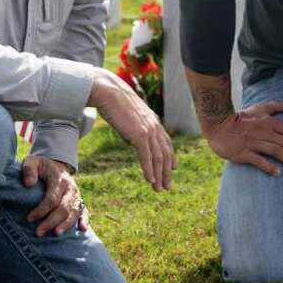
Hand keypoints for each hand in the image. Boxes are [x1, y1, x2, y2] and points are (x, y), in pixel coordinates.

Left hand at [21, 155, 85, 236]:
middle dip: (51, 221)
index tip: (29, 218)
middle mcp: (70, 188)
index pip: (52, 198)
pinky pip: (84, 211)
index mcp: (59, 179)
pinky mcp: (79, 201)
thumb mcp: (32, 162)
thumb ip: (29, 170)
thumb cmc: (40, 166)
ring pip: (74, 212)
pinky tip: (82, 230)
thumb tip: (29, 184)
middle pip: (63, 208)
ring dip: (65, 224)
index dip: (41, 210)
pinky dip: (85, 220)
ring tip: (55, 234)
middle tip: (38, 232)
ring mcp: (76, 195)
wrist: (55, 165)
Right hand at [90, 71, 174, 191]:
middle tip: (166, 187)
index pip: (167, 143)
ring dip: (159, 175)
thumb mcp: (130, 116)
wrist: (109, 93)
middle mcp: (155, 127)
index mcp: (154, 122)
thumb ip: (136, 128)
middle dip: (166, 172)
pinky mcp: (139, 135)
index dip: (171, 157)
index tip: (173, 169)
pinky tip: (150, 180)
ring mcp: (148, 131)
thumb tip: (134, 139)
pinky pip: (147, 156)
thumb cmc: (116, 103)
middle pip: (165, 154)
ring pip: (158, 158)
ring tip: (158, 189)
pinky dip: (150, 170)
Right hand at [204, 99, 282, 176]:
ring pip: (276, 151)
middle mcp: (264, 132)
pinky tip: (278, 174)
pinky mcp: (243, 153)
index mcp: (270, 122)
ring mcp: (253, 143)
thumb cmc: (241, 118)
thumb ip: (277, 106)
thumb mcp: (259, 108)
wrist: (218, 125)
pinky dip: (269, 167)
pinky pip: (258, 160)